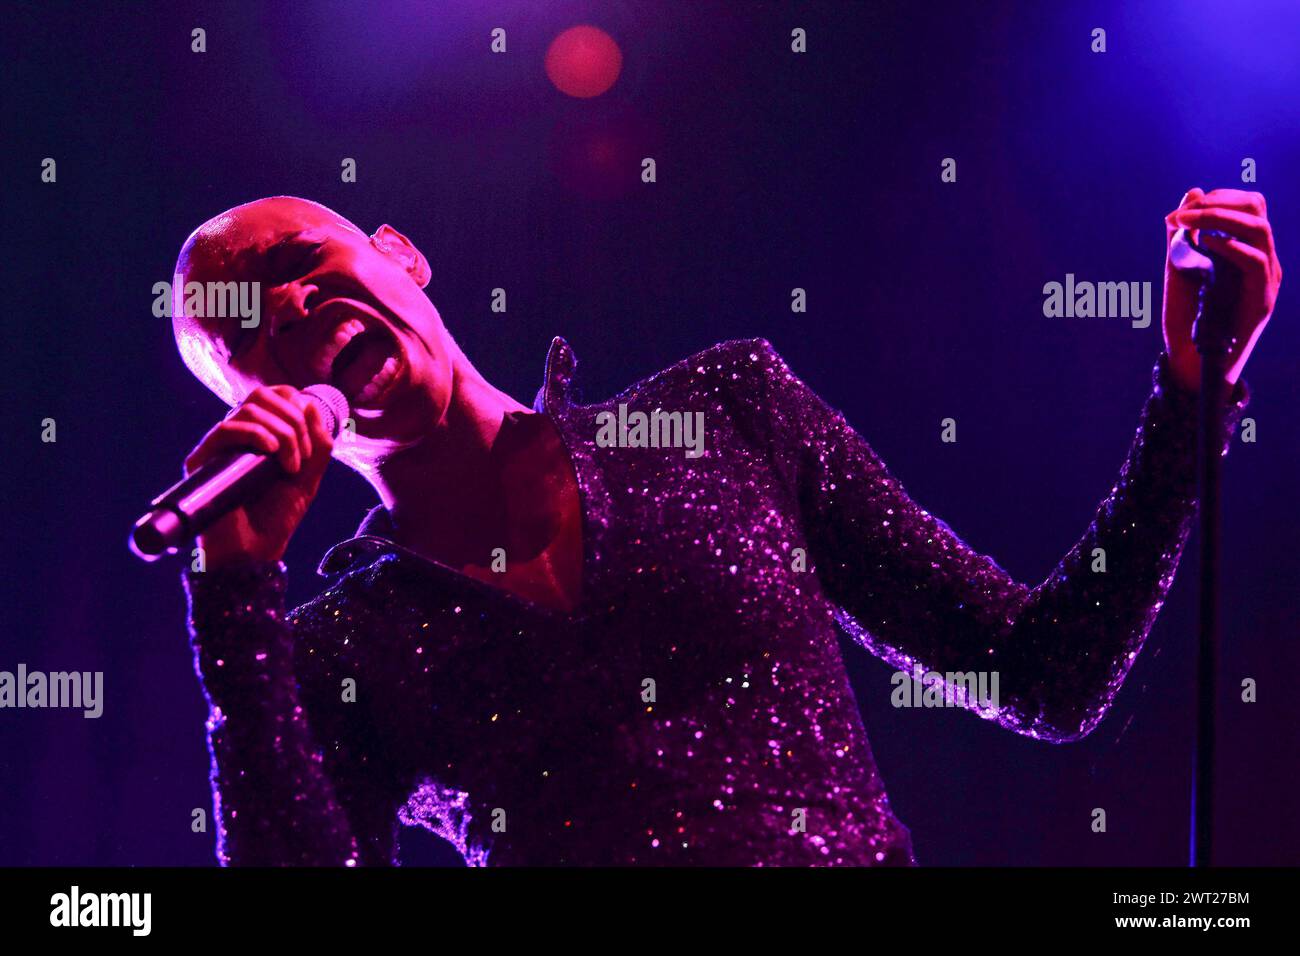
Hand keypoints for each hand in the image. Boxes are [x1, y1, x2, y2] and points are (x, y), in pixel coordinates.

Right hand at [184, 385, 334, 567]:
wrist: (255, 551)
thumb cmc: (277, 517)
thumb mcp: (309, 476)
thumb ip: (318, 444)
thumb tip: (310, 405)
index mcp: (262, 433)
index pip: (277, 394)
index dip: (299, 407)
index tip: (312, 445)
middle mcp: (238, 435)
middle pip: (263, 395)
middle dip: (294, 421)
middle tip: (303, 458)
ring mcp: (220, 446)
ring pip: (248, 408)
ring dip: (282, 433)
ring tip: (290, 466)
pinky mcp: (203, 461)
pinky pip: (225, 429)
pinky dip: (255, 434)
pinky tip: (271, 453)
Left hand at [1162, 188, 1281, 390]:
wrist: (1193, 360)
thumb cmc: (1188, 316)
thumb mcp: (1181, 266)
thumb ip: (1185, 233)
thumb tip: (1192, 191)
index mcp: (1248, 250)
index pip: (1248, 205)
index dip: (1217, 198)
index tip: (1183, 208)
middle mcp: (1263, 260)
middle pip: (1257, 208)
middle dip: (1218, 202)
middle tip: (1184, 213)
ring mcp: (1266, 278)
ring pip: (1259, 228)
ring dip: (1220, 218)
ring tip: (1190, 222)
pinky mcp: (1261, 299)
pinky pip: (1254, 262)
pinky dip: (1230, 246)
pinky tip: (1207, 244)